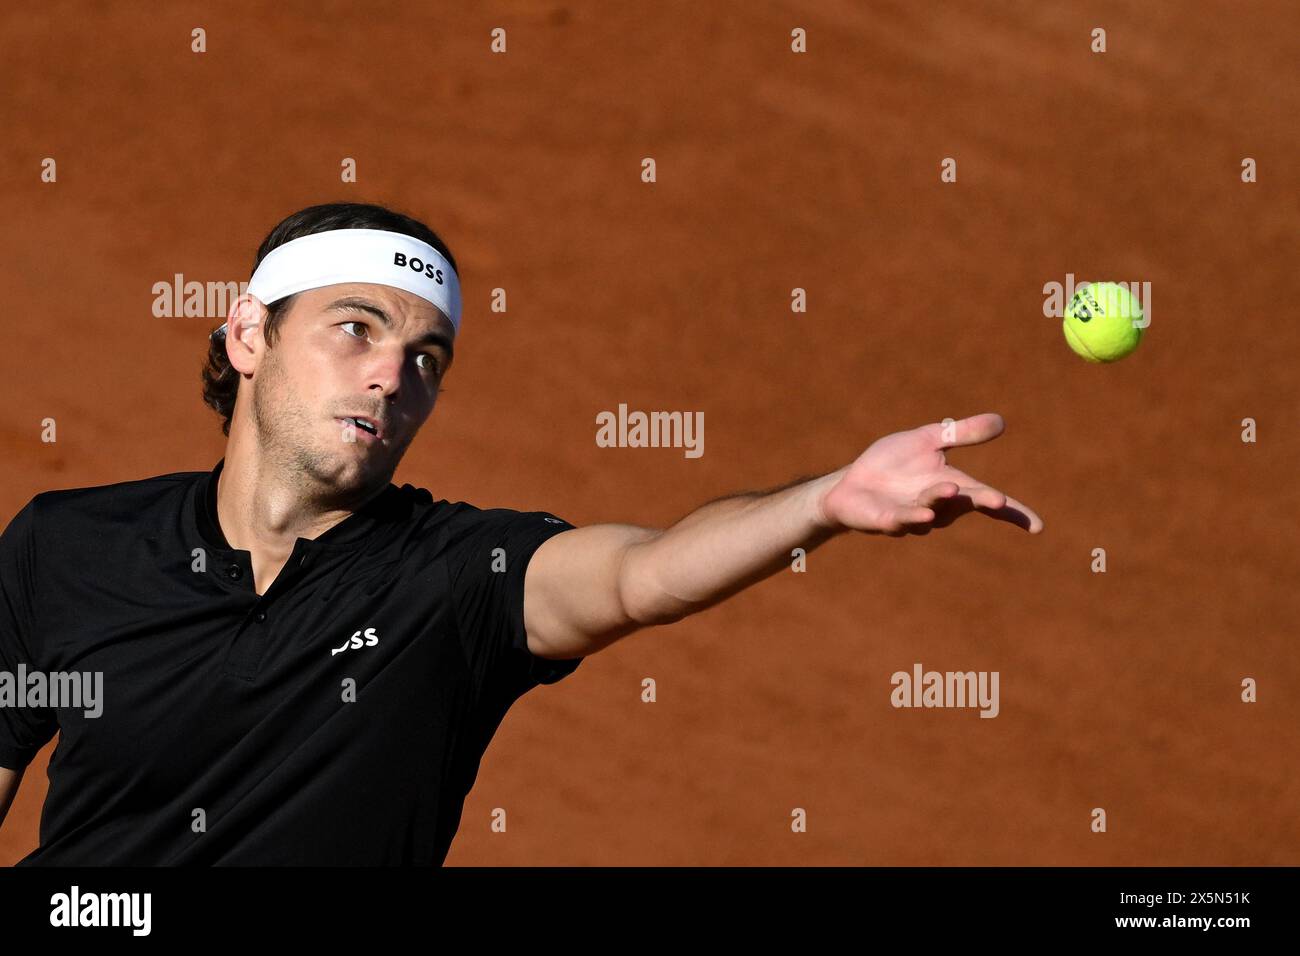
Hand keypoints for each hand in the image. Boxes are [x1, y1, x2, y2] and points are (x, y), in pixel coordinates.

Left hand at [816, 413, 1042, 535]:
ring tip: (950, 489)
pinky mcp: (885, 521)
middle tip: (999, 501)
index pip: (987, 499)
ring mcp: (911, 516)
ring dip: (939, 501)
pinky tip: (919, 514)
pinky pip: (899, 522)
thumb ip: (961, 433)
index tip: (1037, 527)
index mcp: (952, 486)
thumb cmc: (892, 463)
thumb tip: (1001, 421)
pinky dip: (909, 518)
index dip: (1013, 513)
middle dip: (981, 502)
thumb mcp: (927, 440)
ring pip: (931, 511)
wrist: (852, 483)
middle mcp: (936, 506)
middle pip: (963, 504)